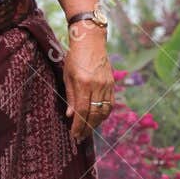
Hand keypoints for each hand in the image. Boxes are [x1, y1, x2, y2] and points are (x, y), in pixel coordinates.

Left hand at [63, 22, 114, 141]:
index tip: (74, 135)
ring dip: (96, 124)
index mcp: (84, 83)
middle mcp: (98, 85)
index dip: (78, 125)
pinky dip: (104, 114)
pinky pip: (110, 104)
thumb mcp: (67, 76)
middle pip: (94, 114)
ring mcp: (107, 85)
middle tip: (79, 138)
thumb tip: (70, 115)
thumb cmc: (75, 57)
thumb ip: (70, 96)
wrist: (91, 41)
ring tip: (87, 131)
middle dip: (87, 128)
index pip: (82, 111)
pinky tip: (97, 120)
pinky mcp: (112, 83)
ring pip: (104, 111)